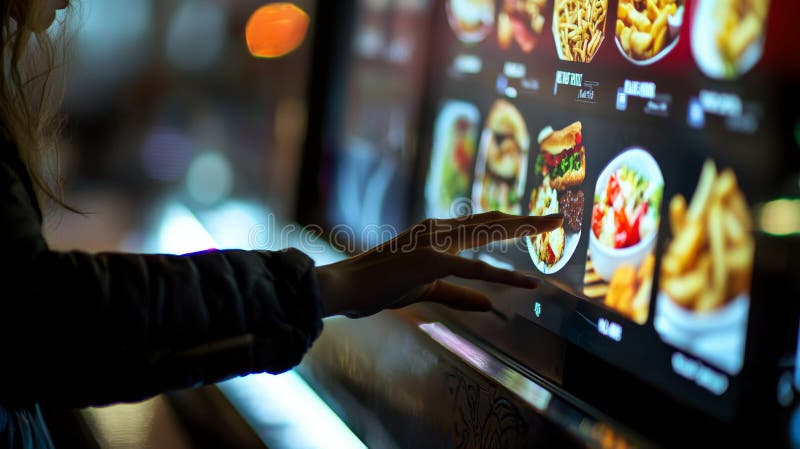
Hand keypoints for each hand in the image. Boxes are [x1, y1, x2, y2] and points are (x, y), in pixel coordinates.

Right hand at [315, 212, 563, 317]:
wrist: (345, 287)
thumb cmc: (380, 286)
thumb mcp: (427, 290)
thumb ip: (460, 295)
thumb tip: (491, 305)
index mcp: (436, 233)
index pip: (481, 224)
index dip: (511, 222)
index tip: (536, 222)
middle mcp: (438, 229)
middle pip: (492, 220)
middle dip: (527, 219)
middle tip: (558, 217)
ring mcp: (434, 241)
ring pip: (489, 232)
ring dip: (524, 229)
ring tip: (553, 226)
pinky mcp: (430, 261)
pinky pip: (475, 268)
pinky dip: (505, 275)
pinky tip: (530, 281)